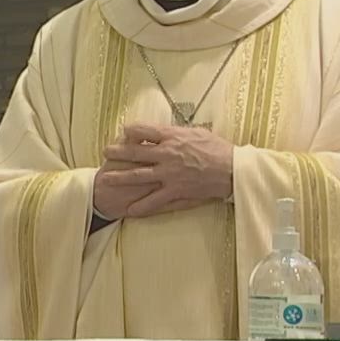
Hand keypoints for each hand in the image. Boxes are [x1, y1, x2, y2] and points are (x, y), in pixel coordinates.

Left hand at [98, 123, 234, 217]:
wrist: (234, 170)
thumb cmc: (219, 149)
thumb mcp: (197, 133)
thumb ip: (176, 132)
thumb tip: (162, 130)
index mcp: (173, 137)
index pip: (144, 130)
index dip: (131, 130)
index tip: (123, 131)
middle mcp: (167, 155)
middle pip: (136, 152)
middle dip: (118, 152)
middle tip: (105, 152)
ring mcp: (170, 175)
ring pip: (139, 176)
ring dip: (120, 177)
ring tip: (106, 179)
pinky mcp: (176, 191)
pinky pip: (155, 201)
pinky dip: (142, 206)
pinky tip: (130, 210)